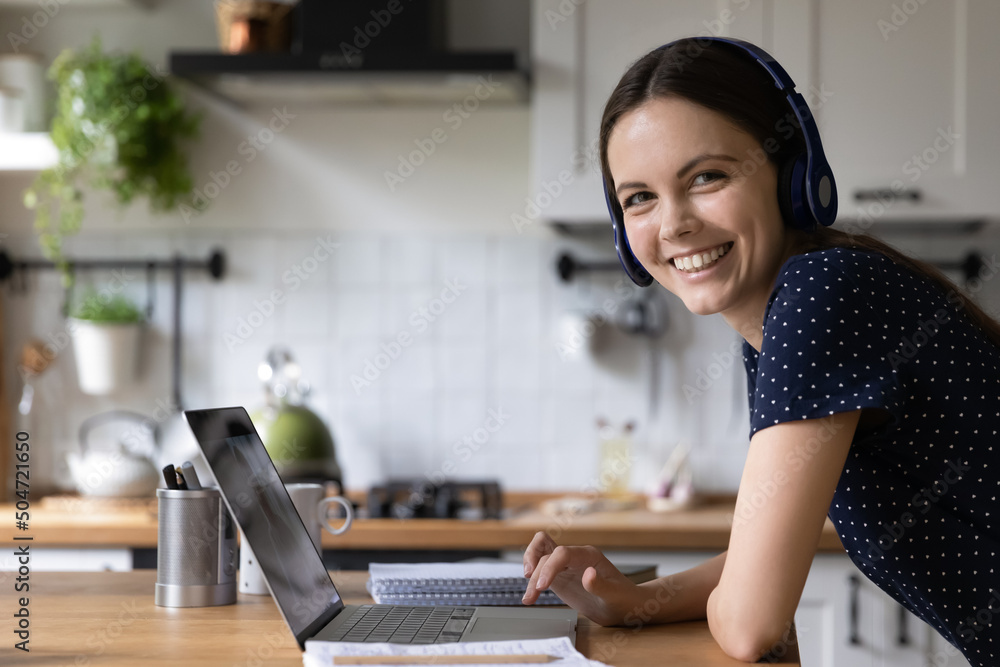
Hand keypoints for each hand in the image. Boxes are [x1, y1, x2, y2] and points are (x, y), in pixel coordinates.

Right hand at [521, 531, 641, 625]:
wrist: (624, 606)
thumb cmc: (623, 598)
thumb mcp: (615, 595)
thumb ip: (601, 585)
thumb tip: (588, 574)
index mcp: (588, 555)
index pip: (562, 552)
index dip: (549, 567)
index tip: (543, 586)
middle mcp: (574, 556)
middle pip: (545, 549)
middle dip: (535, 569)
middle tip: (532, 588)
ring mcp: (565, 565)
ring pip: (539, 555)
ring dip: (530, 572)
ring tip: (528, 597)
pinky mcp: (559, 576)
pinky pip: (540, 570)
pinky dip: (532, 580)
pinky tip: (530, 595)